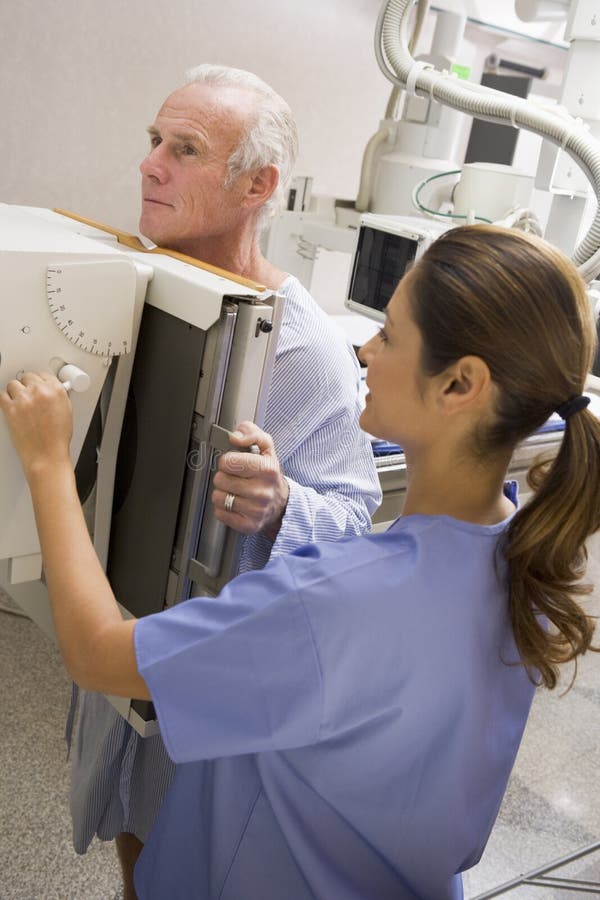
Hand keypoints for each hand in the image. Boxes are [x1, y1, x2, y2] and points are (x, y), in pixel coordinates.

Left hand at [0, 371, 72, 479]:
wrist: (46, 455)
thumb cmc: (57, 439)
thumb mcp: (67, 412)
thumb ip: (58, 397)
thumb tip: (51, 392)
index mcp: (57, 391)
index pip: (45, 375)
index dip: (40, 382)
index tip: (38, 386)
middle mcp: (40, 392)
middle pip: (28, 377)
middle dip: (28, 386)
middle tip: (29, 395)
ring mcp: (24, 399)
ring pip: (13, 384)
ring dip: (16, 392)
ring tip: (20, 402)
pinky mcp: (10, 408)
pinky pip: (2, 395)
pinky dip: (6, 399)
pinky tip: (11, 405)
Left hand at [212, 421, 288, 540]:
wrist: (281, 504)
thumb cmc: (268, 475)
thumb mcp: (266, 448)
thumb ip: (251, 433)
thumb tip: (235, 436)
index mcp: (267, 469)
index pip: (228, 461)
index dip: (228, 461)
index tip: (236, 464)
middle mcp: (263, 491)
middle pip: (220, 479)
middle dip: (225, 477)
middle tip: (237, 478)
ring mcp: (255, 510)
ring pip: (217, 496)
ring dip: (223, 493)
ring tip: (236, 491)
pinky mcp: (248, 525)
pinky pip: (219, 513)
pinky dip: (224, 508)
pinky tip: (236, 504)